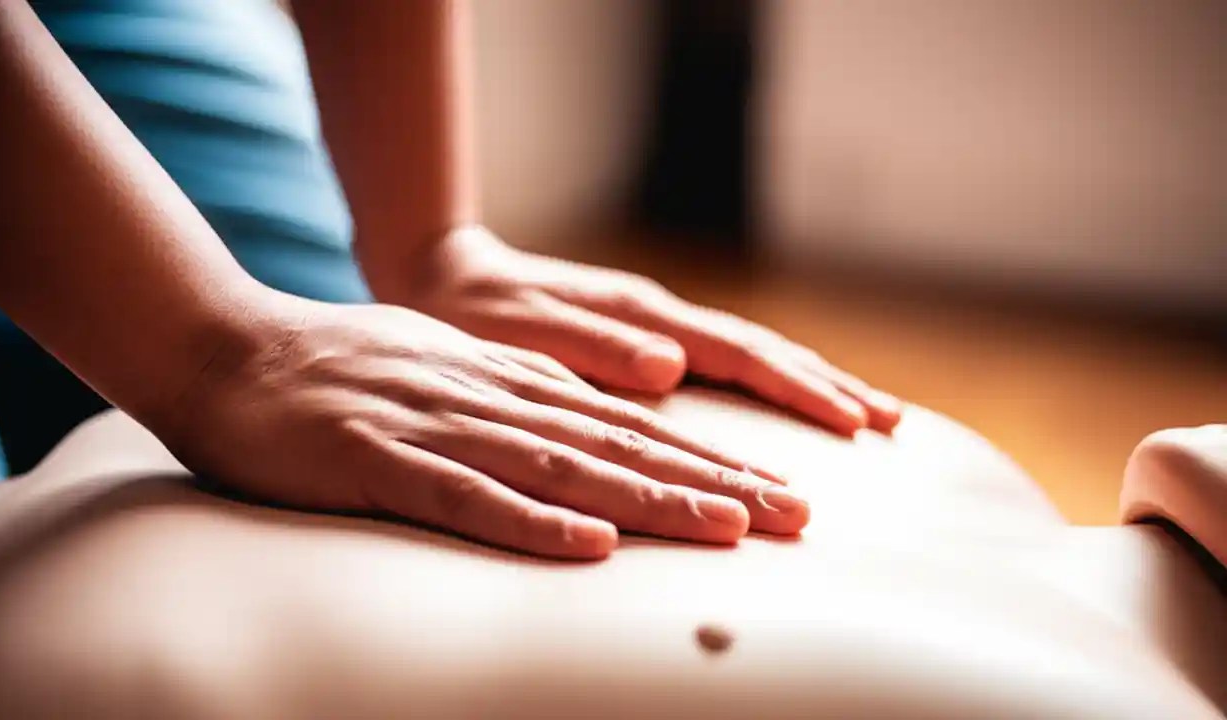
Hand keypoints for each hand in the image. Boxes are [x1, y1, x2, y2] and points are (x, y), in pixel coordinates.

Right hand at [161, 295, 806, 559]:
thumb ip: (515, 394)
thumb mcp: (446, 369)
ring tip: (727, 529)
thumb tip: (585, 430)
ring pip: (561, 466)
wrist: (229, 350)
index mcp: (505, 378)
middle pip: (618, 444)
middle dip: (710, 481)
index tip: (775, 491)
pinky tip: (587, 545)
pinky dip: (528, 520)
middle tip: (792, 515)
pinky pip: (465, 496)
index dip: (705, 458)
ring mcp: (436, 425)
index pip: (626, 424)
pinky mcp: (380, 460)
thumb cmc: (338, 370)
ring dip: (648, 499)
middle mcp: (487, 395)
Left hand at [389, 226, 901, 435]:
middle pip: (761, 353)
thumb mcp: (518, 330)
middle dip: (825, 387)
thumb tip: (672, 362)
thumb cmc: (476, 310)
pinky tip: (786, 410)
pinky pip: (721, 368)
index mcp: (639, 315)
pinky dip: (766, 388)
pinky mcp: (643, 344)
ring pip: (749, 358)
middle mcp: (657, 318)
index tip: (851, 420)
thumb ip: (590, 343)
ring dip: (808, 385)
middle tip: (891, 424)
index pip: (737, 353)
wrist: (443, 278)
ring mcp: (654, 328)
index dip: (796, 387)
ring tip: (867, 416)